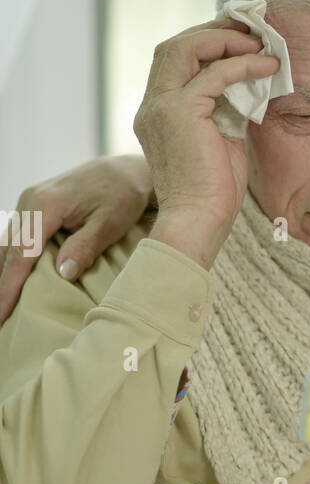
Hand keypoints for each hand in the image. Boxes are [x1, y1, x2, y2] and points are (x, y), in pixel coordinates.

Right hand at [0, 154, 151, 322]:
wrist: (123, 171)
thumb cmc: (122, 195)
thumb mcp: (110, 222)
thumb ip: (86, 246)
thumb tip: (63, 274)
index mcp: (45, 204)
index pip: (21, 253)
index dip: (8, 285)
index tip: (1, 313)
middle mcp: (29, 201)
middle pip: (7, 251)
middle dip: (0, 285)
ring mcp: (28, 203)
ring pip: (7, 245)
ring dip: (3, 274)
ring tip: (3, 306)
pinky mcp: (32, 208)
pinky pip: (16, 239)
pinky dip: (12, 261)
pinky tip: (11, 282)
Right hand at [134, 16, 279, 267]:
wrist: (199, 222)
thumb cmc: (213, 193)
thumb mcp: (221, 139)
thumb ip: (226, 109)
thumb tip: (250, 83)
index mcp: (157, 112)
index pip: (175, 61)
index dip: (206, 43)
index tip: (240, 40)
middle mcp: (152, 105)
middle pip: (175, 45)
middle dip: (215, 32)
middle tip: (252, 31)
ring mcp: (161, 106)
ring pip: (187, 48)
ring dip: (226, 40)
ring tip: (260, 44)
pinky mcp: (179, 112)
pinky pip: (214, 73)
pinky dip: (243, 64)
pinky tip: (268, 66)